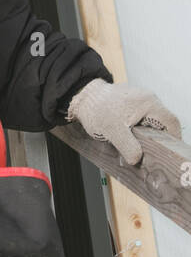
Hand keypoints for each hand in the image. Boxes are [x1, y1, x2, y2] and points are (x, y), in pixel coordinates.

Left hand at [66, 78, 181, 165]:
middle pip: (164, 121)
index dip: (174, 138)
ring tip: (142, 146)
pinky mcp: (132, 103)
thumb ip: (128, 147)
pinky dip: (141, 128)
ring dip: (149, 133)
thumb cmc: (96, 108)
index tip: (170, 151)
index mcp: (148, 103)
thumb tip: (138, 159)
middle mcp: (148, 98)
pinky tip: (133, 138)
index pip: (171, 122)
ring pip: (153, 120)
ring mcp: (140, 99)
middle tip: (155, 152)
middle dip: (160, 138)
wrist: (82, 97)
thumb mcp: (113, 132)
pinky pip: (144, 117)